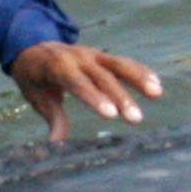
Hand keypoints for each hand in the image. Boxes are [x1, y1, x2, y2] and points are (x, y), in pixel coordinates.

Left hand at [8, 42, 163, 141]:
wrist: (33, 46)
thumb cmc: (35, 78)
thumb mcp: (38, 97)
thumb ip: (53, 119)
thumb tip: (56, 145)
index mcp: (58, 67)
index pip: (78, 83)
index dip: (95, 98)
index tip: (111, 114)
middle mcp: (79, 58)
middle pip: (103, 77)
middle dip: (121, 97)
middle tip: (136, 119)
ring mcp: (93, 54)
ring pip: (119, 65)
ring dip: (139, 78)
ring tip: (157, 93)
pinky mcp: (103, 56)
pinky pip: (124, 63)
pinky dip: (141, 72)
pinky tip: (156, 85)